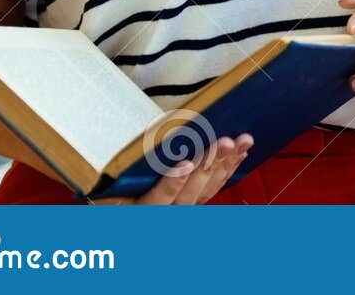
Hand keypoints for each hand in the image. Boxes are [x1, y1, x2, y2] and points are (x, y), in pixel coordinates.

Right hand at [96, 134, 252, 204]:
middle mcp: (163, 213)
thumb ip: (126, 168)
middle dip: (208, 166)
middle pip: (188, 196)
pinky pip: (214, 188)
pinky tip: (241, 153)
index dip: (170, 185)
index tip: (184, 165)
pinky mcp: (194, 200)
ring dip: (225, 164)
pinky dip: (228, 169)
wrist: (125, 205)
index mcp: (138, 210)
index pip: (155, 202)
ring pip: (206, 191)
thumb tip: (141, 141)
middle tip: (224, 143)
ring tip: (239, 142)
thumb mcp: (113, 183)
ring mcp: (181, 208)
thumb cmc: (116, 189)